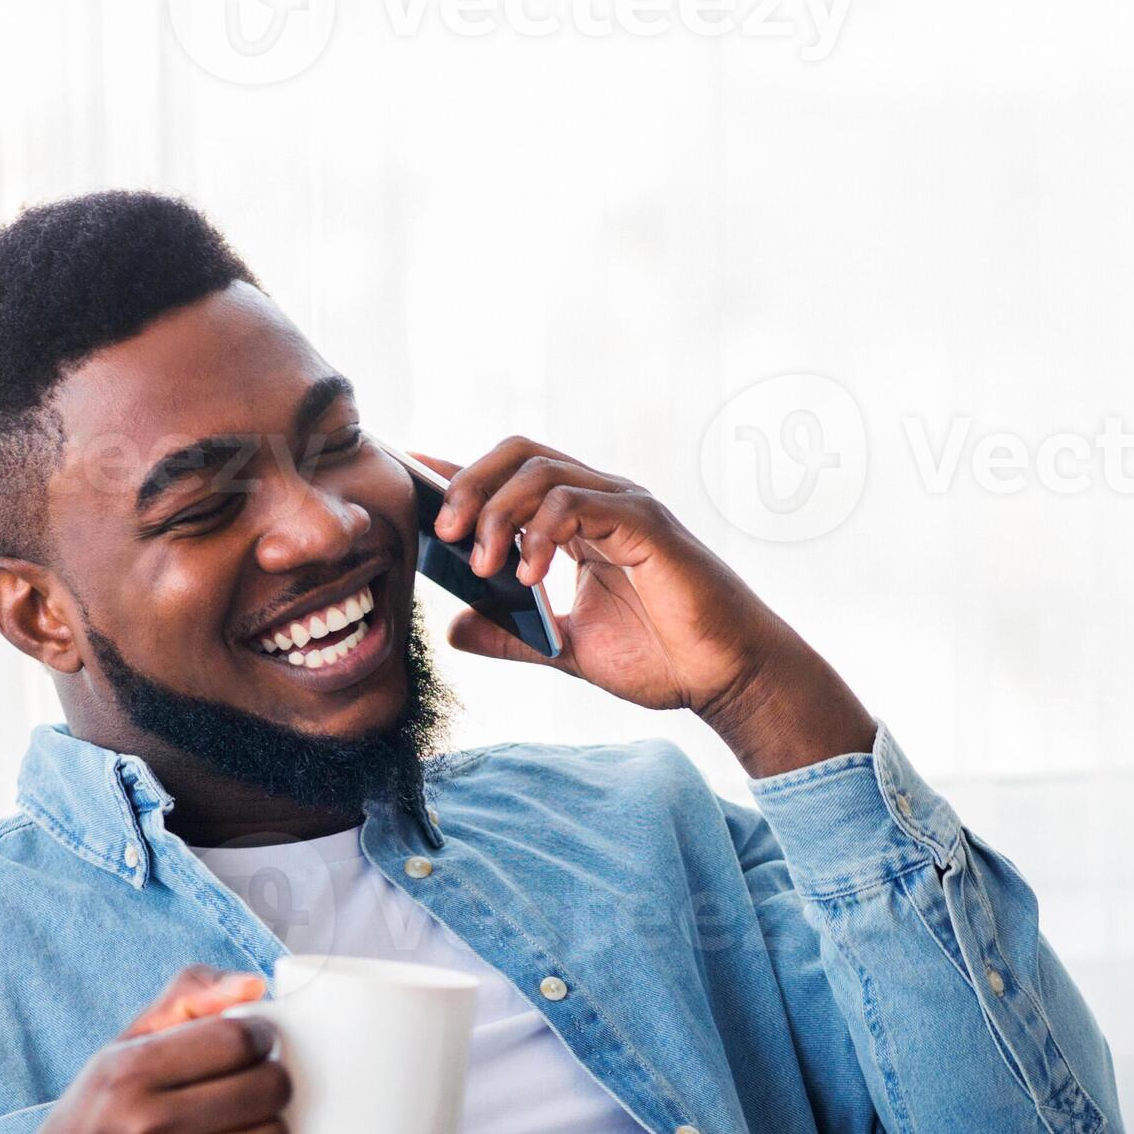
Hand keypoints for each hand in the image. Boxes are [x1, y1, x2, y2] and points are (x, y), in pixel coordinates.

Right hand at [0, 967, 291, 1133]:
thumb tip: (253, 986)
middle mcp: (145, 1127)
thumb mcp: (123, 1048)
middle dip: (271, 1083)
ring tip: (238, 1130)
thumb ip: (187, 998)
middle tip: (251, 1089)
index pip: (239, 1039)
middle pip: (269, 1089)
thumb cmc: (100, 1116)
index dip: (261, 1037)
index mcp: (129, 1072)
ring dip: (268, 1131)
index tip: (254, 1045)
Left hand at [416, 438, 876, 775]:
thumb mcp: (566, 649)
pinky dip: (543, 531)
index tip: (408, 479)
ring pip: (543, 471)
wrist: (725, 679)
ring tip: (484, 562)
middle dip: (470, 484)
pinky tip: (530, 573)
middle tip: (445, 534)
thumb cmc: (663, 659)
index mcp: (583, 523)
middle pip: (519, 454)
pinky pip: (579, 502)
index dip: (458, 472)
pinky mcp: (647, 524)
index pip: (511, 477)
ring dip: (499, 510)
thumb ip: (512, 636)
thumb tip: (452, 629)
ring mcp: (626, 506)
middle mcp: (602, 501)